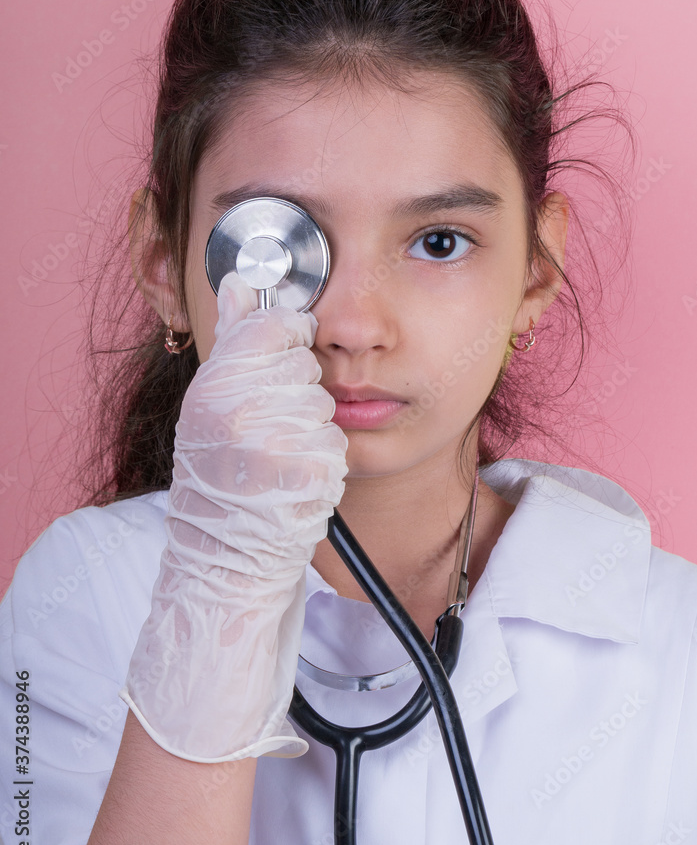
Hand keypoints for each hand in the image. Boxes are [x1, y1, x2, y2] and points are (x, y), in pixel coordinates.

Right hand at [119, 272, 347, 761]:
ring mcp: (276, 442)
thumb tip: (239, 283)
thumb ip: (232, 340)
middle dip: (296, 395)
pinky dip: (323, 465)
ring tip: (277, 462)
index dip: (285, 342)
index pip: (275, 325)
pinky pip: (336, 443)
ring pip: (324, 406)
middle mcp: (239, 410)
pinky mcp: (311, 472)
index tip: (280, 362)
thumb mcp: (210, 406)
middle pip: (305, 364)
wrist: (224, 561)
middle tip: (269, 431)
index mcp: (212, 386)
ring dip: (310, 432)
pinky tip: (293, 483)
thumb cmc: (217, 485)